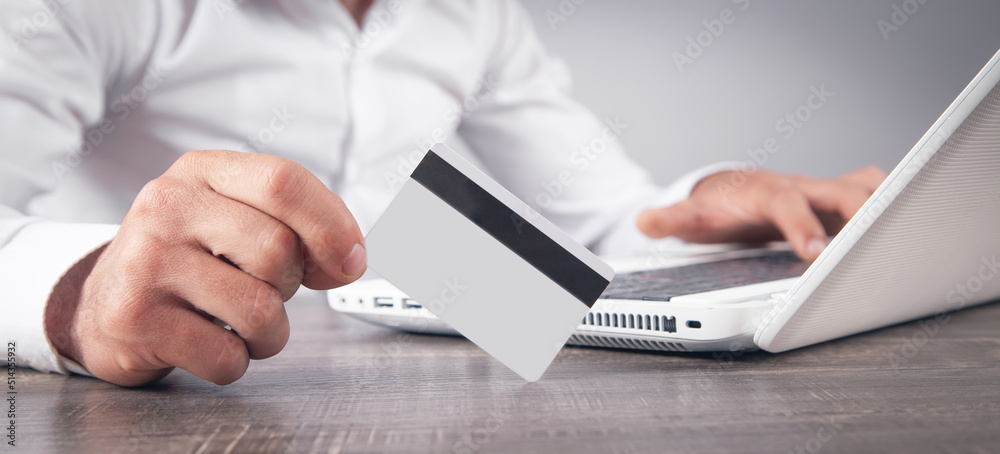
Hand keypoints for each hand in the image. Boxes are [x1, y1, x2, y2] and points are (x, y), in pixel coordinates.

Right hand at [45, 150, 366, 386]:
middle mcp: (168, 206)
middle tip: (262, 287)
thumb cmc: (189, 258)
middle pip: (277, 251)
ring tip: (238, 321)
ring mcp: (145, 261)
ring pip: (259, 309)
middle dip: (289, 285)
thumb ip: (299, 224)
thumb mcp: (236, 216)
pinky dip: (234, 361)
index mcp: (202, 171)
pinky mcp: (134, 318)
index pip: (285, 182)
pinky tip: (208, 341)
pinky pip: (226, 356)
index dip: (331, 226)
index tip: (349, 261)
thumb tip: (351, 260)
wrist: (102, 302)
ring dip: (268, 332)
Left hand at [636, 166, 886, 261]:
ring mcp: (823, 194)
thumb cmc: (716, 208)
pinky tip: (902, 239)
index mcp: (765, 192)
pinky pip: (874, 200)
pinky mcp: (839, 206)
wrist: (729, 195)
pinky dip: (892, 212)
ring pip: (867, 188)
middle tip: (879, 245)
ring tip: (902, 239)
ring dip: (885, 207)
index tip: (814, 250)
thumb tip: (643, 220)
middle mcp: (800, 188)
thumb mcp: (691, 217)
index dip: (802, 224)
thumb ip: (670, 220)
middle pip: (843, 190)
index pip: (787, 202)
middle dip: (863, 214)